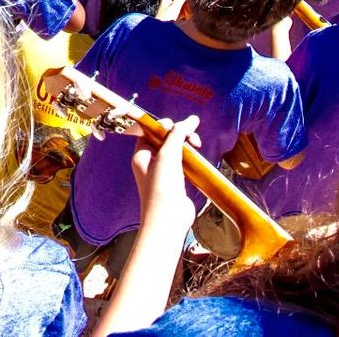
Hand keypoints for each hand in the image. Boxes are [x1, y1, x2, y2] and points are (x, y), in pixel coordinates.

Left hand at [130, 114, 201, 244]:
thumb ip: (178, 134)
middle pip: (165, 139)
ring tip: (197, 147)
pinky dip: (190, 159)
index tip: (182, 128)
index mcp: (141, 153)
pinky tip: (197, 160)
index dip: (166, 125)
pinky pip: (182, 163)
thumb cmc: (163, 186)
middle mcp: (149, 162)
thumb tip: (192, 119)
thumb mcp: (168, 155)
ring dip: (187, 146)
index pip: (151, 130)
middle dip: (180, 135)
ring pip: (176, 151)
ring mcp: (163, 172)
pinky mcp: (175, 181)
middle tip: (194, 140)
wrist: (168, 219)